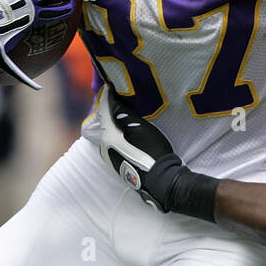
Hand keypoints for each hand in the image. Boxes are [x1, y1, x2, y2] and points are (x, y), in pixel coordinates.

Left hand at [96, 85, 218, 218]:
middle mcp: (104, 146)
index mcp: (108, 136)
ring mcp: (110, 157)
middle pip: (104, 122)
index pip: (104, 110)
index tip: (112, 84)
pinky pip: (113, 141)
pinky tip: (128, 131)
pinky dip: (118, 132)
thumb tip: (113, 99)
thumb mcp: (141, 128)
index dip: (108, 96)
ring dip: (115, 121)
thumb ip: (125, 113)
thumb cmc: (152, 151)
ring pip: (108, 132)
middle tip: (120, 97)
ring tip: (126, 112)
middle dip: (110, 109)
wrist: (161, 181)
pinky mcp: (118, 163)